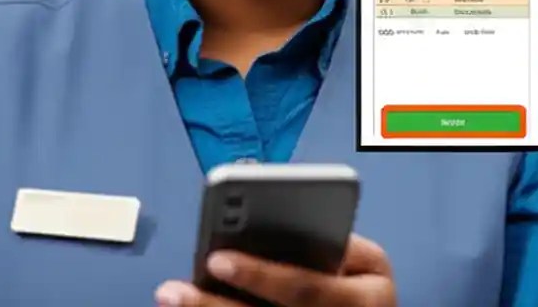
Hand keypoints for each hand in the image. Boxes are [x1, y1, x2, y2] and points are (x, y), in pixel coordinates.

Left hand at [154, 234, 395, 306]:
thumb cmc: (360, 282)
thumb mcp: (365, 262)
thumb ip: (330, 247)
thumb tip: (266, 237)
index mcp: (365, 297)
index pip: (307, 287)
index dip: (263, 276)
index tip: (217, 259)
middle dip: (217, 306)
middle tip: (174, 289)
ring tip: (172, 296)